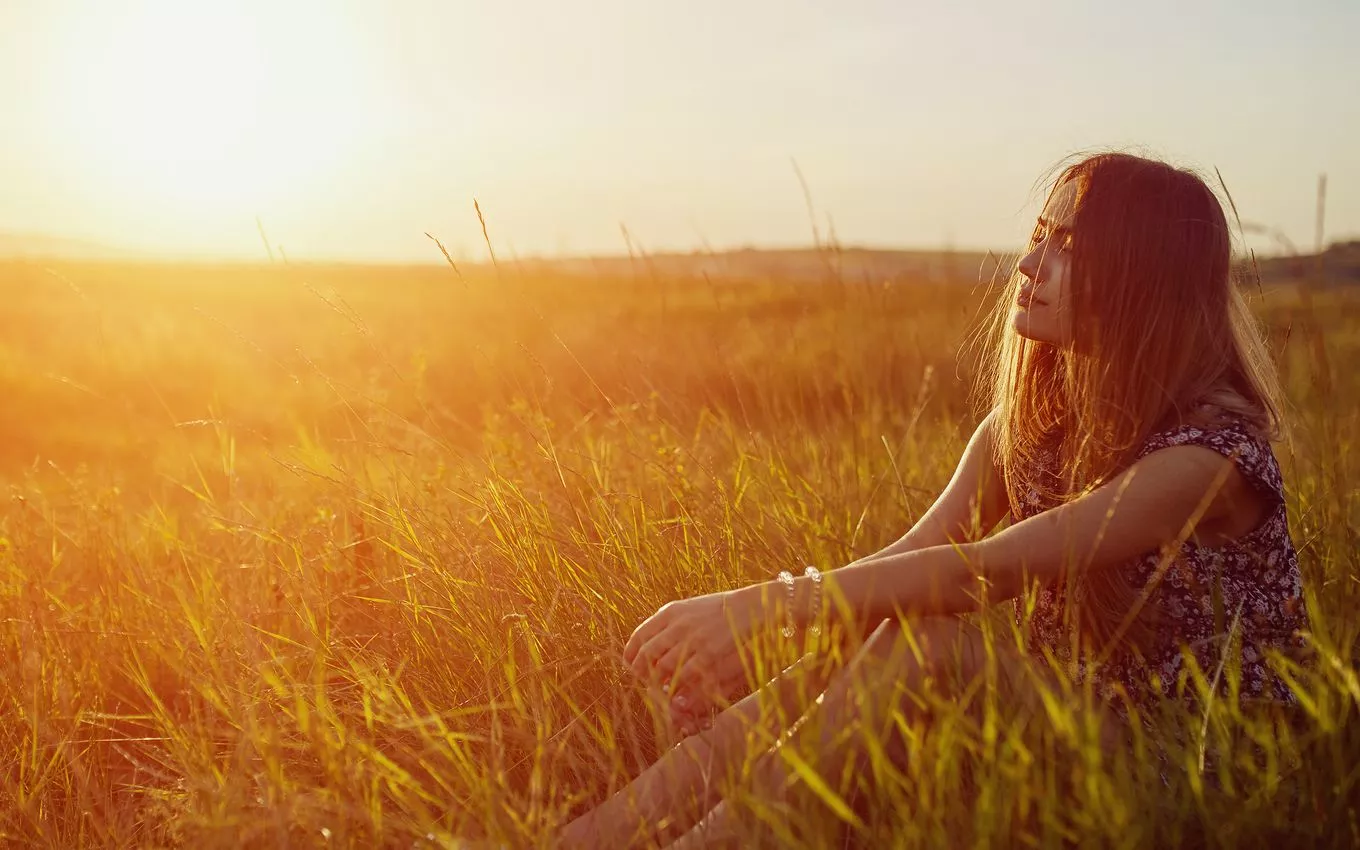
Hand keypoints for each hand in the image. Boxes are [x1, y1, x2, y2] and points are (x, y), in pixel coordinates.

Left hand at [622, 584, 770, 722]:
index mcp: (670, 612)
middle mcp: (678, 625)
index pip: (639, 636)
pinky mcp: (708, 653)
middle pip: (646, 654)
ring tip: (660, 688)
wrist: (747, 608)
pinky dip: (677, 686)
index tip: (631, 666)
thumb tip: (645, 644)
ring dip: (658, 682)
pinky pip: (684, 676)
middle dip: (641, 672)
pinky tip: (678, 691)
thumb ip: (667, 624)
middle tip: (644, 681)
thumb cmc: (717, 611)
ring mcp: (693, 639)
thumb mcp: (688, 609)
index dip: (631, 654)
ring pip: (661, 668)